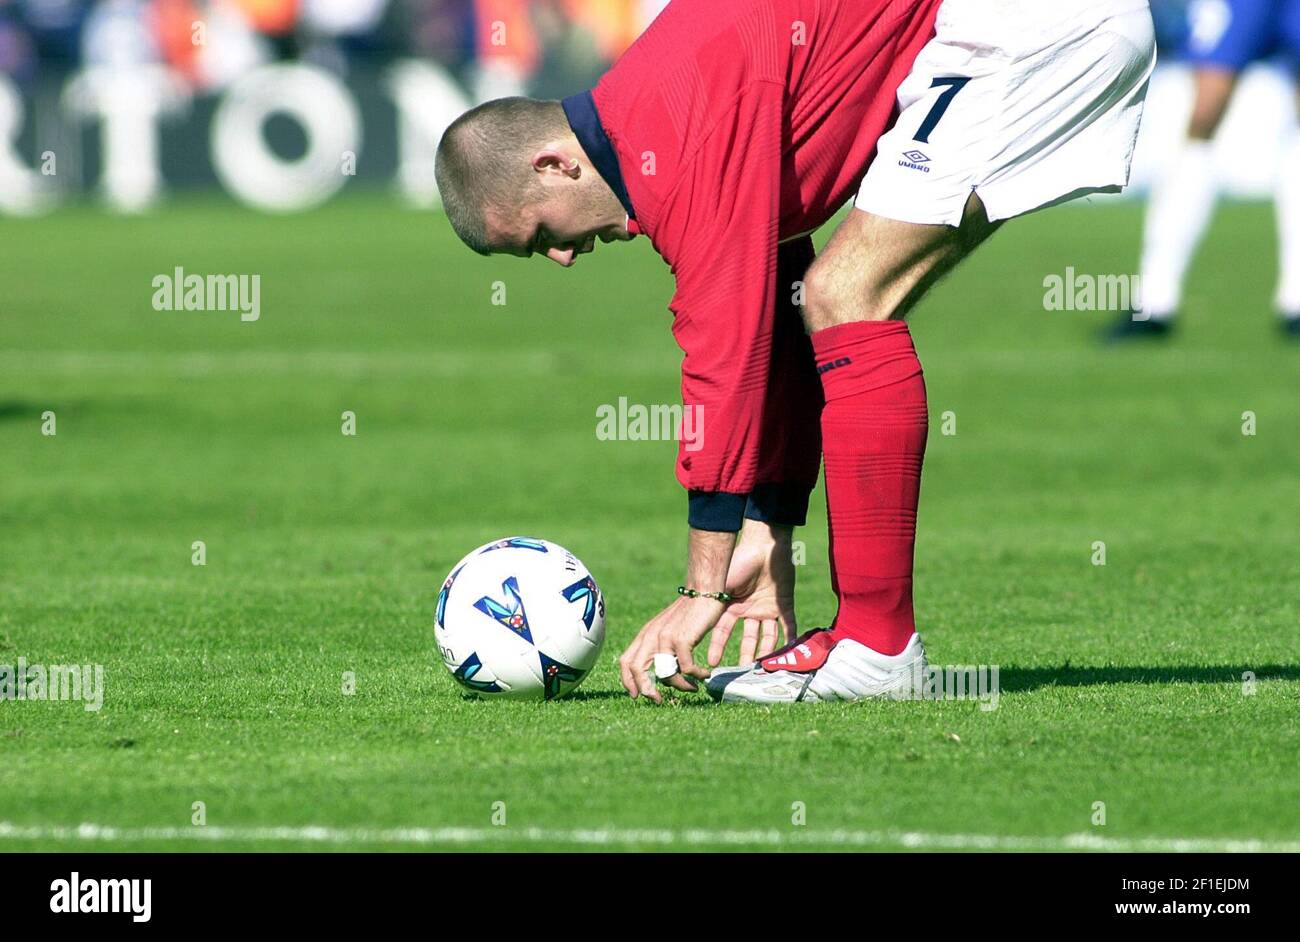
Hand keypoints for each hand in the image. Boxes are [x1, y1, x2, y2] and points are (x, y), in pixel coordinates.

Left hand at [617, 595, 726, 702]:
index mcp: (645, 635)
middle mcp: (651, 636)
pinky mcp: (682, 639)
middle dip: (646, 690)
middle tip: (659, 700)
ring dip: (680, 686)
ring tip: (693, 688)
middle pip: (637, 670)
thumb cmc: (689, 613)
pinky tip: (705, 675)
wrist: (703, 591)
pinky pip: (687, 667)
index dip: (628, 681)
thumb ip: (662, 649)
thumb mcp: (669, 630)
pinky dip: (697, 675)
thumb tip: (662, 675)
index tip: (636, 695)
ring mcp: (665, 637)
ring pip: (665, 673)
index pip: (626, 661)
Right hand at [706, 520, 796, 667]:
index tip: (712, 664)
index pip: (723, 631)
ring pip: (767, 635)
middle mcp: (748, 609)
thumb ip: (711, 603)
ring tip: (762, 666)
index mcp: (731, 605)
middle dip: (745, 654)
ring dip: (765, 651)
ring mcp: (766, 607)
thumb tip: (687, 622)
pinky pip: (788, 624)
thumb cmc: (739, 563)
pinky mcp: (783, 603)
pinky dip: (790, 638)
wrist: (763, 546)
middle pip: (747, 637)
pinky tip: (789, 652)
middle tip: (742, 672)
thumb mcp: (721, 585)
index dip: (718, 647)